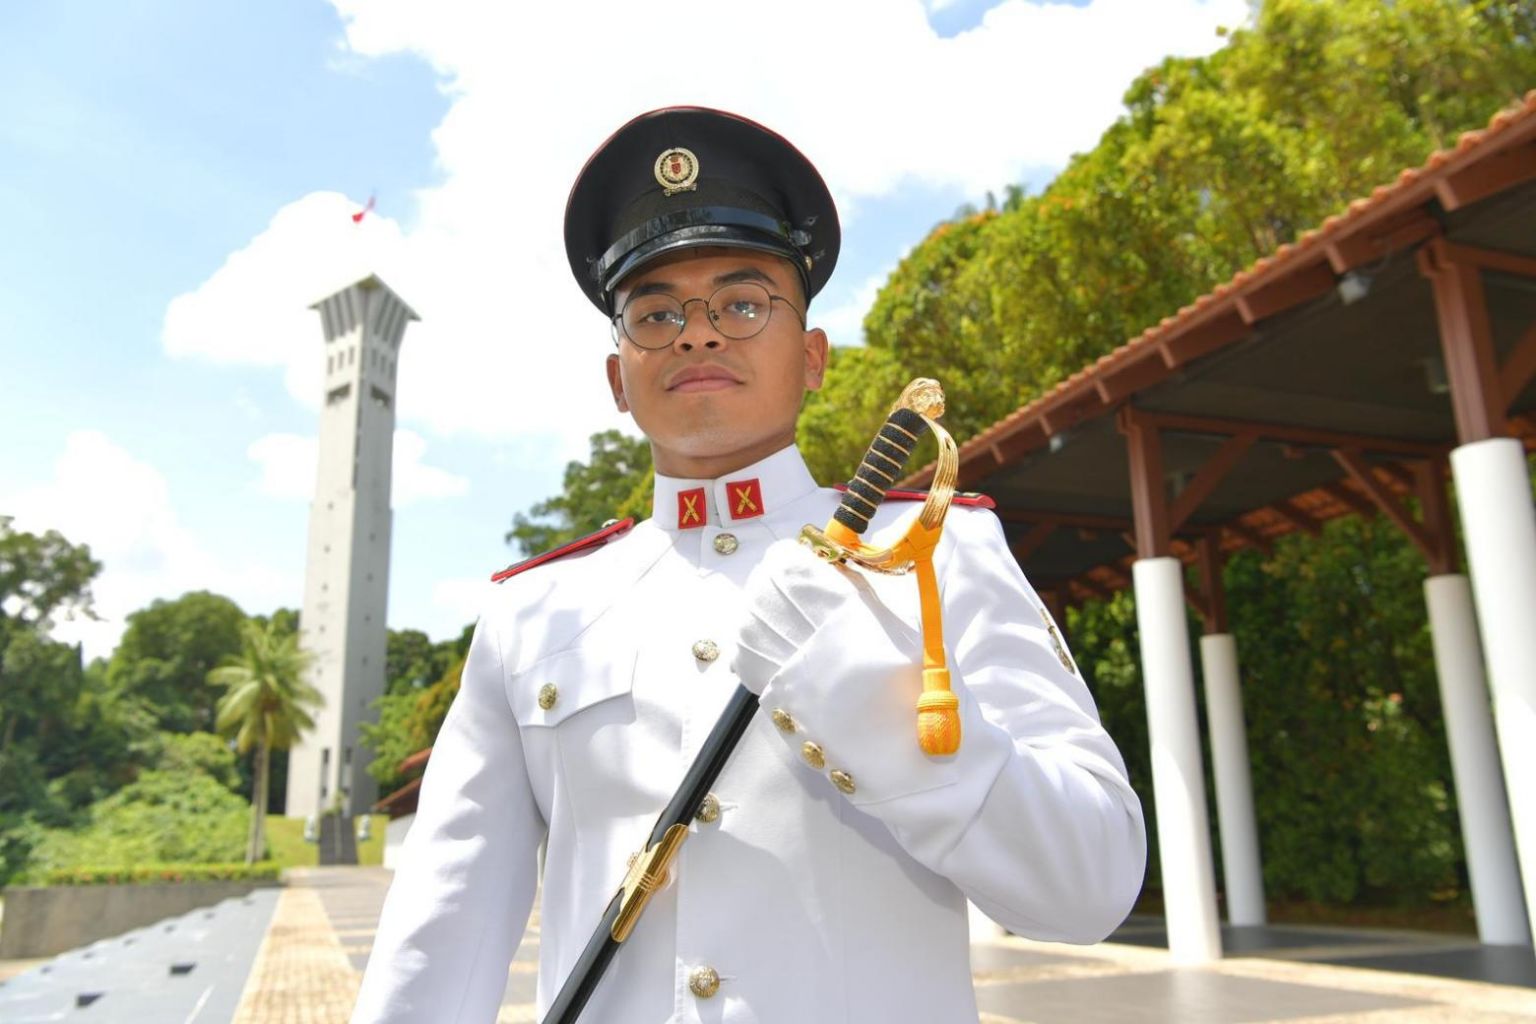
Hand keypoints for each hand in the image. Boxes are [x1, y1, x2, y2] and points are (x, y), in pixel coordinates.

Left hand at [733, 540, 860, 694]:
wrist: (858, 697)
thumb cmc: (870, 639)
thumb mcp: (865, 592)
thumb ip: (839, 573)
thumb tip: (829, 568)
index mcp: (788, 564)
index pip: (783, 554)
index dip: (801, 570)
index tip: (816, 586)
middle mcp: (758, 589)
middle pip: (766, 583)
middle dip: (785, 597)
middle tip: (813, 621)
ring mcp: (745, 625)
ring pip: (756, 615)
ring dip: (774, 625)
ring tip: (805, 648)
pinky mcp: (741, 659)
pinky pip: (750, 646)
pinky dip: (766, 653)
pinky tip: (792, 665)